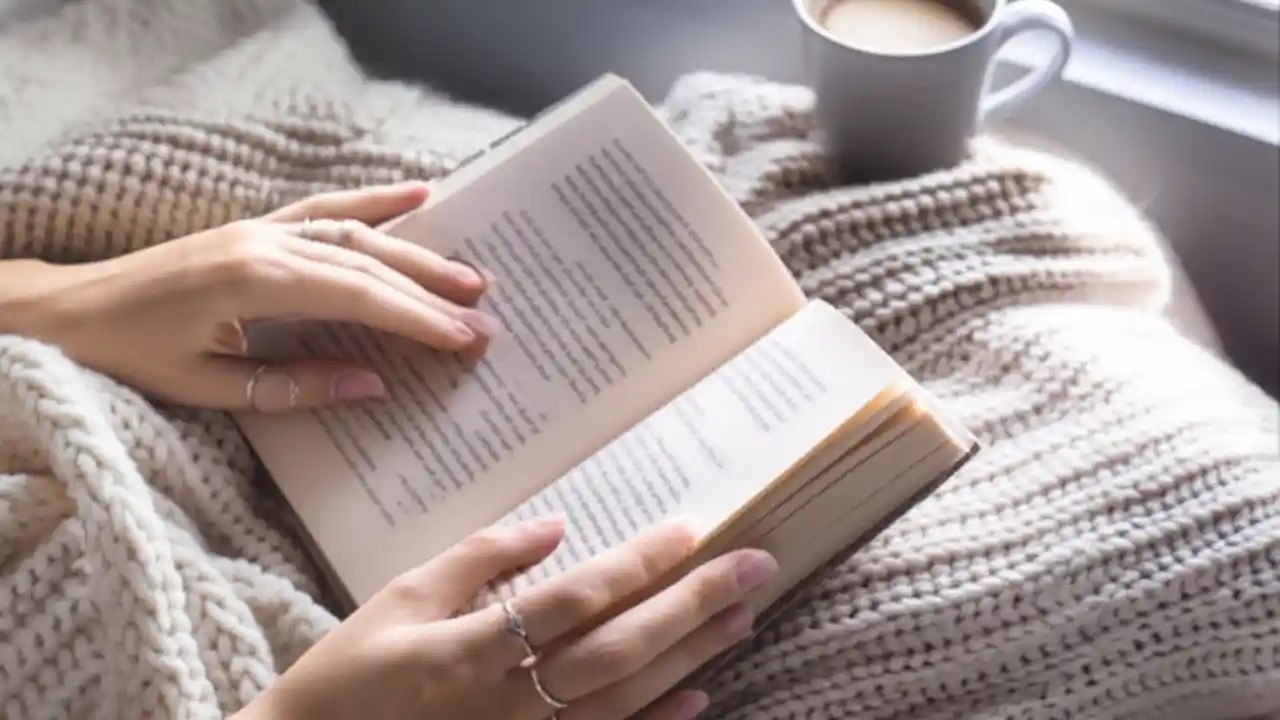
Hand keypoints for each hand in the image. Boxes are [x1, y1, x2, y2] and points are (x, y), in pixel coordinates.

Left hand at [0, 182, 496, 410]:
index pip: (357, 298)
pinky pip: (326, 208)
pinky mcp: (258, 227)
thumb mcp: (208, 386)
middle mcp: (266, 243)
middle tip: (485, 317)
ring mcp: (263, 228)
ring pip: (357, 233)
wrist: (71, 311)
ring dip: (417, 253)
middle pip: (368, 264)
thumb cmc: (132, 354)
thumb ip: (294, 385)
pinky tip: (417, 196)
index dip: (415, 319)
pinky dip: (373, 202)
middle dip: (431, 293)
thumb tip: (373, 385)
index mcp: (255, 282)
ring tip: (470, 274)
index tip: (463, 339)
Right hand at [235, 519, 776, 719]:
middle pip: (620, 649)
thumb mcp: (401, 597)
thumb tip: (555, 524)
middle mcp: (510, 699)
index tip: (689, 529)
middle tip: (754, 566)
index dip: (636, 565)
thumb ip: (478, 557)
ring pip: (626, 697)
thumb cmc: (351, 672)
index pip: (575, 600)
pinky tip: (701, 694)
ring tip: (743, 615)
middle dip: (692, 606)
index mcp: (473, 649)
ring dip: (690, 655)